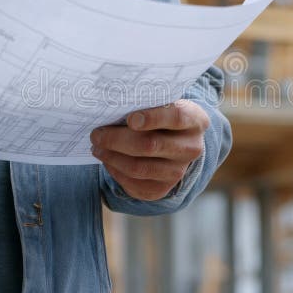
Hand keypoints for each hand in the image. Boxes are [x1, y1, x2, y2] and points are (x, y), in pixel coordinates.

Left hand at [90, 99, 208, 200]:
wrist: (175, 143)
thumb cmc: (162, 116)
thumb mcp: (162, 104)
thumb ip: (145, 103)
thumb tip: (112, 106)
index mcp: (195, 120)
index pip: (177, 117)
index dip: (153, 118)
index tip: (130, 119)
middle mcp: (191, 148)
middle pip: (152, 145)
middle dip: (118, 139)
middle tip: (96, 134)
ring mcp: (178, 171)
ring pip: (139, 167)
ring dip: (112, 157)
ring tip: (97, 147)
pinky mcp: (162, 189)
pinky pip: (134, 183)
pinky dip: (115, 171)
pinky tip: (107, 160)